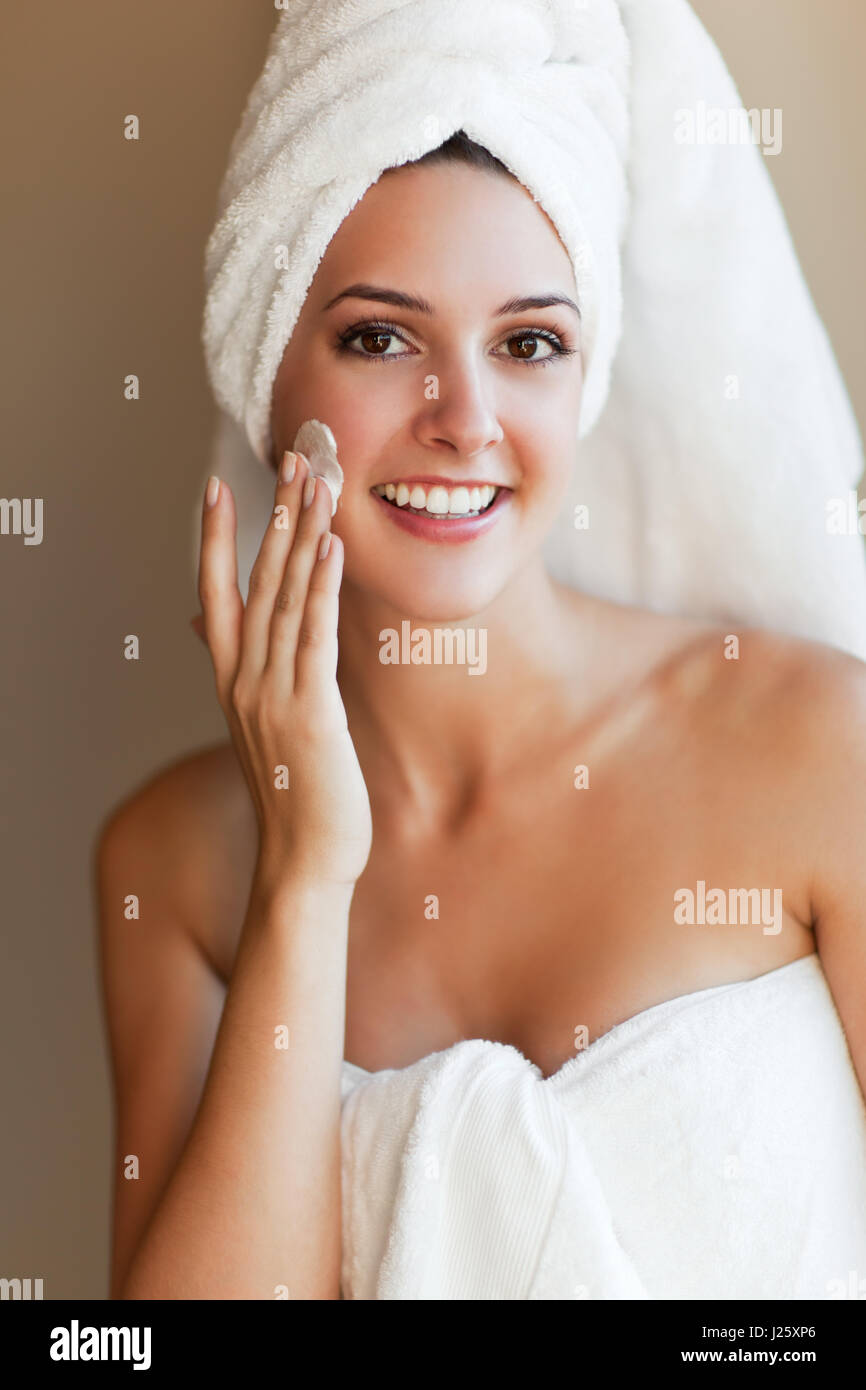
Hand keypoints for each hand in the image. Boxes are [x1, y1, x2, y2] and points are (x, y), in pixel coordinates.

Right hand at [196, 454, 372, 890]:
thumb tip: (231, 645)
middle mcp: (244, 680)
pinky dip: (322, 589)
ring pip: (286, 599)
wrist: (303, 861)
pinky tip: (332, 549)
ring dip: (302, 536)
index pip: (216, 594)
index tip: (217, 487)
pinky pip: (315, 637)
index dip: (216, 539)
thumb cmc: (296, 796)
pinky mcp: (310, 712)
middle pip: (256, 582)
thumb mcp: (266, 731)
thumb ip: (254, 680)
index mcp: (232, 682)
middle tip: (291, 459)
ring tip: (315, 483)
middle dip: (275, 517)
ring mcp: (273, 695)